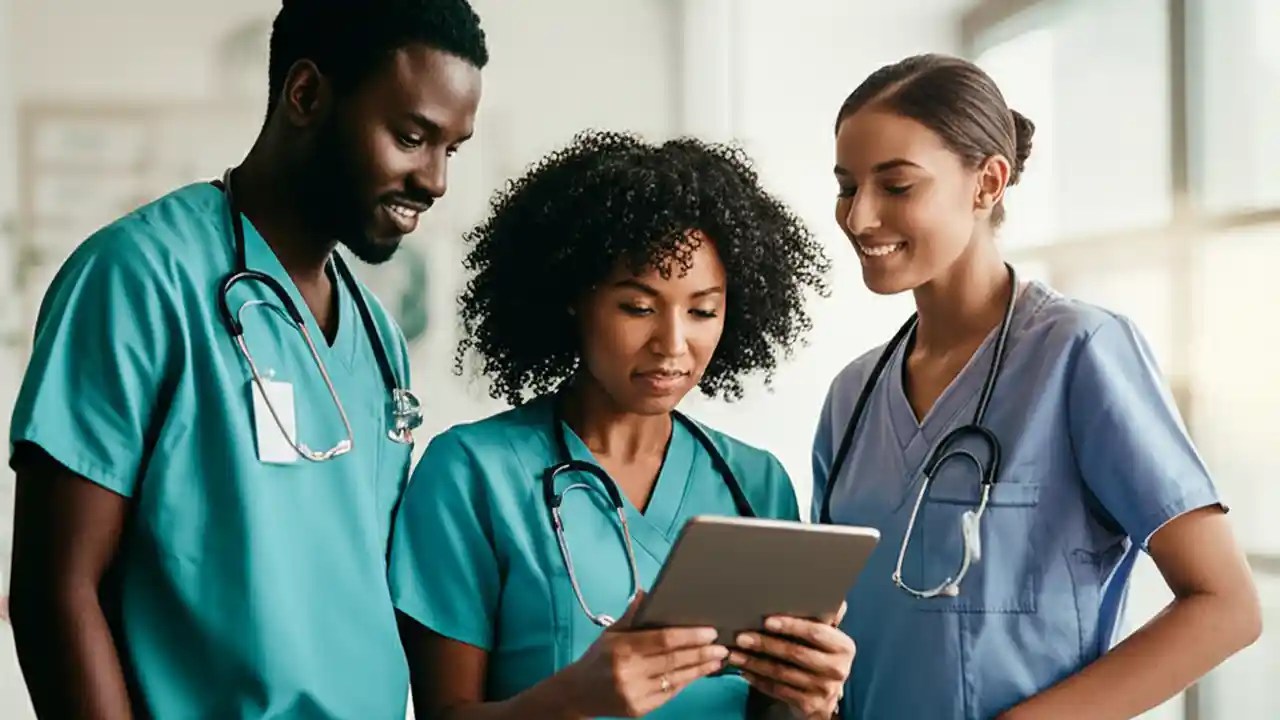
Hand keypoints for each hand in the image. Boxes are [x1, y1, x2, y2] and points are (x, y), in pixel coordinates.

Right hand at [561, 593, 728, 717]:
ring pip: (676, 678)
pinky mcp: (640, 709)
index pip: (663, 640)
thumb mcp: (611, 633)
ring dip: (700, 669)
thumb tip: (648, 592)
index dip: (689, 636)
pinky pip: (670, 693)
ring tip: (718, 659)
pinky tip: (700, 673)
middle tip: (721, 645)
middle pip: (674, 659)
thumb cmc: (598, 658)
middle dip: (701, 652)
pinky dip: (687, 682)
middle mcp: (629, 671)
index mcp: (622, 647)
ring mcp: (635, 693)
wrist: (578, 693)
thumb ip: (632, 615)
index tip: (709, 631)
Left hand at [726, 602, 853, 718]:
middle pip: (796, 653)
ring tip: (734, 653)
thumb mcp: (825, 637)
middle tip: (741, 637)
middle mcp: (838, 669)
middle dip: (765, 644)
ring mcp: (824, 689)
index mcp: (843, 646)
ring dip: (755, 662)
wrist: (824, 696)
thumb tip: (810, 584)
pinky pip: (778, 690)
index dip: (791, 626)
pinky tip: (743, 670)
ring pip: (782, 673)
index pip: (816, 633)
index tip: (767, 620)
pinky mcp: (810, 706)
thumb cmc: (819, 656)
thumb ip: (820, 616)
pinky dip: (758, 679)